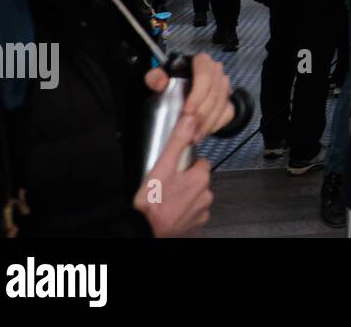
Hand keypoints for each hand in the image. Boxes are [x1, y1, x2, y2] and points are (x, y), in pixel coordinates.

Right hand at [133, 112, 211, 236]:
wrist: (144, 231)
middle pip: (198, 180)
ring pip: (195, 197)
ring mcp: (201, 212)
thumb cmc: (152, 203)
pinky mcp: (195, 226)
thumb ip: (177, 142)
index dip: (186, 164)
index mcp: (201, 178)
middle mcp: (206, 195)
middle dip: (185, 181)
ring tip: (166, 199)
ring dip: (184, 197)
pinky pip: (192, 214)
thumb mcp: (162, 167)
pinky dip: (184, 212)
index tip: (174, 169)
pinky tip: (170, 211)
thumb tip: (190, 119)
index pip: (200, 163)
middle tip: (166, 185)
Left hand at [144, 54, 232, 140]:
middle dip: (202, 114)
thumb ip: (155, 77)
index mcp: (201, 62)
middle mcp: (216, 72)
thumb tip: (161, 82)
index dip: (198, 94)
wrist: (182, 90)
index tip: (187, 111)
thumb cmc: (170, 82)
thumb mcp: (158, 77)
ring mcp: (225, 86)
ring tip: (192, 137)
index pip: (205, 74)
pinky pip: (227, 114)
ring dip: (207, 123)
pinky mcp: (228, 100)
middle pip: (215, 93)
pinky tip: (202, 134)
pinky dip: (215, 126)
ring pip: (222, 105)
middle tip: (188, 130)